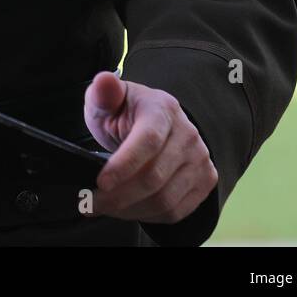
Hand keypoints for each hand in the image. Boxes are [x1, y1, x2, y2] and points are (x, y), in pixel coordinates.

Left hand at [83, 71, 217, 223]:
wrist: (154, 124)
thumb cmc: (124, 113)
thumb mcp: (107, 100)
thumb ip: (103, 94)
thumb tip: (104, 80)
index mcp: (162, 109)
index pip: (148, 141)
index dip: (124, 165)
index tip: (100, 182)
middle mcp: (187, 134)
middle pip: (155, 177)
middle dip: (119, 196)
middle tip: (91, 203)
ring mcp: (200, 159)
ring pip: (165, 199)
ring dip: (130, 209)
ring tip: (106, 207)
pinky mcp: (205, 181)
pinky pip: (176, 211)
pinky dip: (148, 216)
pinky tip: (128, 208)